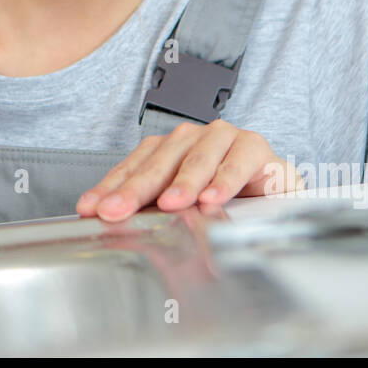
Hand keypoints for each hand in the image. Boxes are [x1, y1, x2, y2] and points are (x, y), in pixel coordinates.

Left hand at [75, 120, 304, 221]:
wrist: (277, 200)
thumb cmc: (225, 204)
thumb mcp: (183, 212)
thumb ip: (154, 216)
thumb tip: (116, 229)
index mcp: (169, 149)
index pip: (134, 166)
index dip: (111, 187)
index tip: (90, 208)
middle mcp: (193, 138)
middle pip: (159, 161)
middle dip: (136, 187)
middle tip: (116, 209)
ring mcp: (224, 138)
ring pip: (198, 157)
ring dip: (183, 182)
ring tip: (169, 204)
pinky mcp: (255, 148)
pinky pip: (238, 163)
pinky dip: (225, 181)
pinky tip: (212, 198)